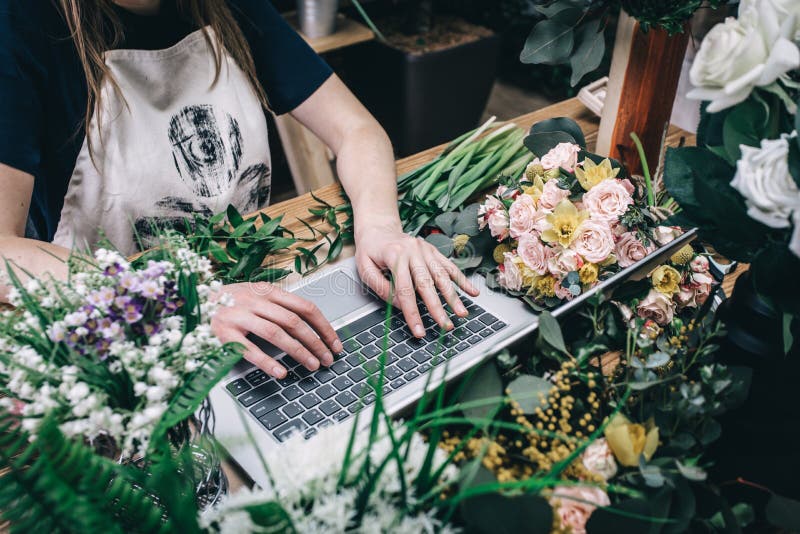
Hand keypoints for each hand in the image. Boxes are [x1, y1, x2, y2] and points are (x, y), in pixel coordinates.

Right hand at [211, 282, 342, 378]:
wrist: (191, 302)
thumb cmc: (227, 301)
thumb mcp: (254, 295)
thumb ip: (278, 305)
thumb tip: (310, 325)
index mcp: (267, 291)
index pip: (304, 307)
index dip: (323, 326)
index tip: (335, 343)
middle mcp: (255, 301)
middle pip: (294, 322)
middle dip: (316, 342)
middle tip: (327, 359)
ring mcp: (239, 316)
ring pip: (276, 333)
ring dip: (298, 351)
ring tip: (311, 365)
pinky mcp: (224, 333)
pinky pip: (249, 349)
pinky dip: (267, 361)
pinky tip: (280, 372)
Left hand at [355, 222, 479, 336]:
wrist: (378, 227)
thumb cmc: (370, 249)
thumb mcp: (365, 268)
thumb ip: (381, 287)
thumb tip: (400, 304)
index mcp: (395, 255)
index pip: (405, 290)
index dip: (412, 312)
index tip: (419, 330)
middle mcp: (413, 251)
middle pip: (427, 284)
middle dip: (438, 308)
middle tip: (446, 326)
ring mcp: (425, 250)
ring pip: (442, 276)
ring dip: (453, 296)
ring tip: (462, 313)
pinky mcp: (433, 250)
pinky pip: (449, 266)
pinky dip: (462, 280)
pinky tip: (472, 292)